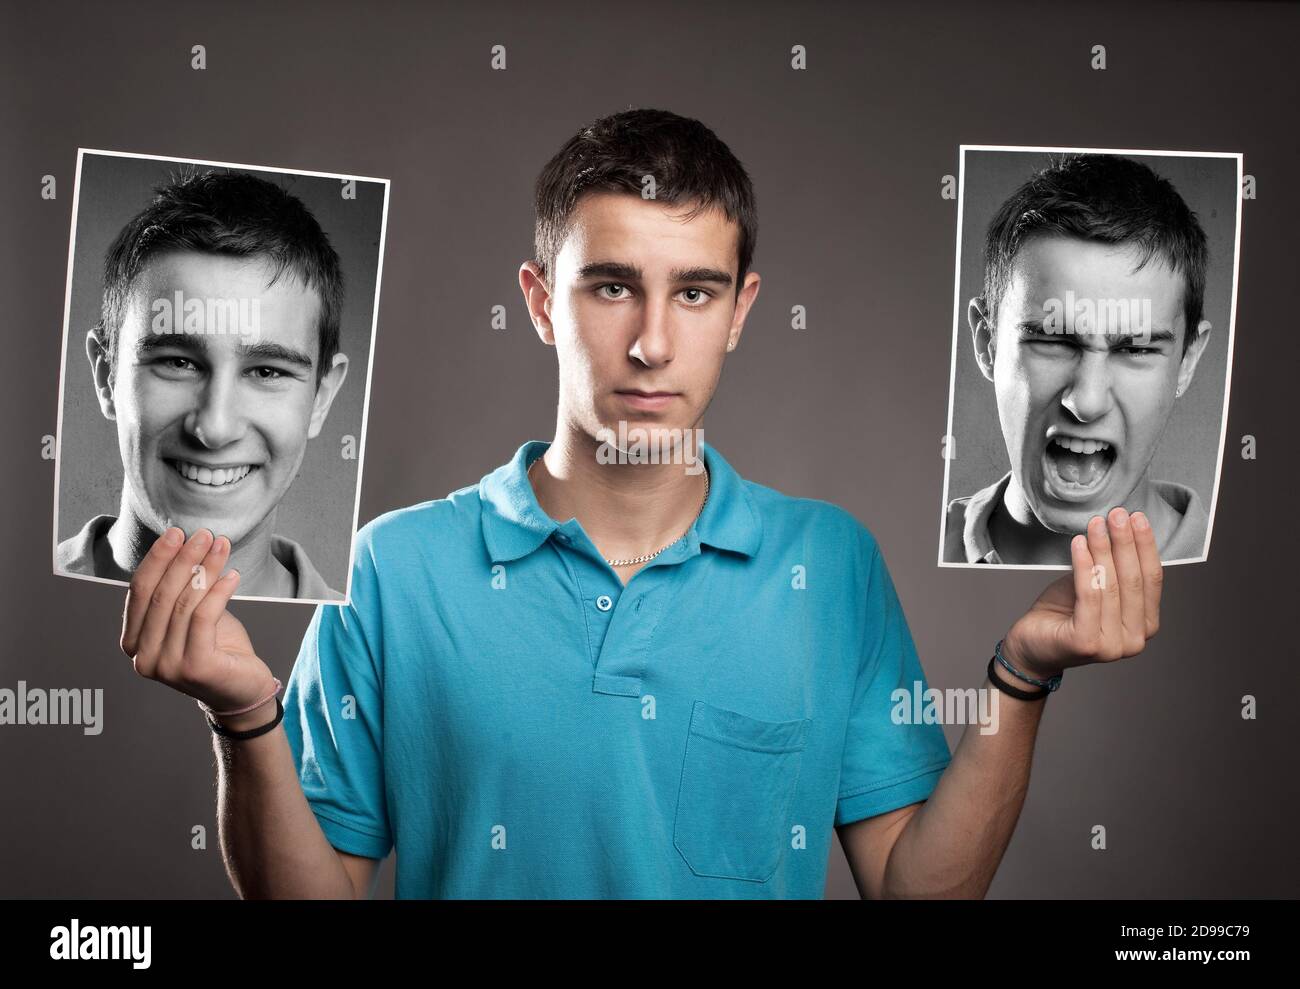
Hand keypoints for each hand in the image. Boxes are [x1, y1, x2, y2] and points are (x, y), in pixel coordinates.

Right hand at [119, 527, 275, 714]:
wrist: (242, 691)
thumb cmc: (217, 649)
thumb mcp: (190, 616)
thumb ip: (178, 592)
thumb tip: (182, 545)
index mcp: (133, 642)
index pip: (138, 591)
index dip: (157, 559)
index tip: (176, 533)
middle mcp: (143, 658)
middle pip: (160, 595)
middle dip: (182, 559)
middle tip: (203, 535)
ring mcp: (166, 666)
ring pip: (183, 604)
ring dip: (204, 569)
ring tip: (221, 547)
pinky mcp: (194, 668)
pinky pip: (204, 617)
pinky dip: (218, 591)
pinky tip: (232, 575)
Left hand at [1002, 507, 1162, 680]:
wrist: (1031, 644)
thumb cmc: (1063, 614)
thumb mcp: (1095, 585)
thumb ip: (1113, 568)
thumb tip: (1122, 529)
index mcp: (1144, 626)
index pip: (1152, 579)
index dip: (1145, 546)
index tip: (1136, 518)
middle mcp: (1134, 640)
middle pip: (1133, 581)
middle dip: (1126, 542)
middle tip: (1117, 514)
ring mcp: (1112, 646)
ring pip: (1110, 585)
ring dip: (1103, 549)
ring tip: (1096, 524)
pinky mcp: (1086, 643)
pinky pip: (1089, 595)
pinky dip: (1084, 566)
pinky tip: (1079, 544)